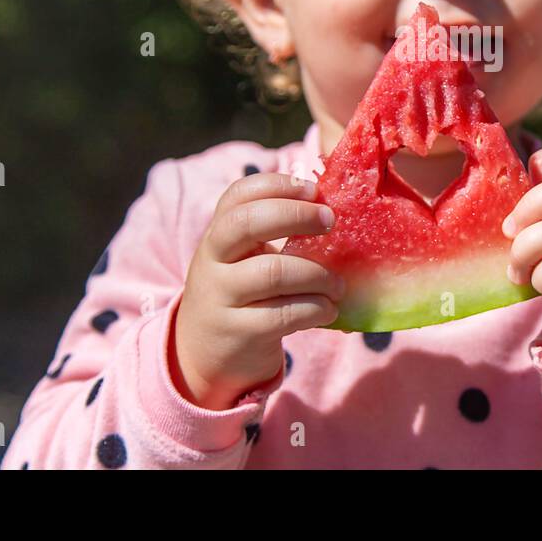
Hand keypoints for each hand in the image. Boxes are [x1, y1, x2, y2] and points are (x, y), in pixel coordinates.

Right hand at [172, 173, 345, 409]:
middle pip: (248, 222)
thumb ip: (274, 234)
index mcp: (218, 235)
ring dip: (318, 275)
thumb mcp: (243, 259)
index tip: (314, 189)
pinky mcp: (237, 333)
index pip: (238, 195)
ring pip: (273, 272)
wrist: (204, 355)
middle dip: (296, 215)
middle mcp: (212, 261)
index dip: (277, 185)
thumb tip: (330, 207)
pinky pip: (283, 315)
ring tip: (338, 284)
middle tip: (330, 220)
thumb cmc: (240, 295)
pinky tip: (328, 309)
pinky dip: (315, 309)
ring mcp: (221, 298)